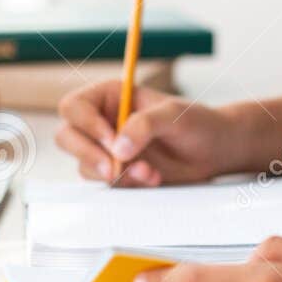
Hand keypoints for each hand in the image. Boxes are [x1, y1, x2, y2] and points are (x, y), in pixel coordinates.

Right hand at [54, 81, 242, 185]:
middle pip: (67, 137)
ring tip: (149, 171)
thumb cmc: (196, 123)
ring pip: (85, 165)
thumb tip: (118, 148)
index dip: (86, 124)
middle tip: (115, 167)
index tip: (111, 140)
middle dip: (89, 154)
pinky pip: (106, 184)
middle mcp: (102, 122)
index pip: (74, 107)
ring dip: (115, 173)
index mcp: (109, 96)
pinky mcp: (117, 173)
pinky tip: (152, 178)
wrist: (214, 151)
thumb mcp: (173, 115)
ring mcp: (107, 150)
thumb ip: (144, 125)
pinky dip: (127, 185)